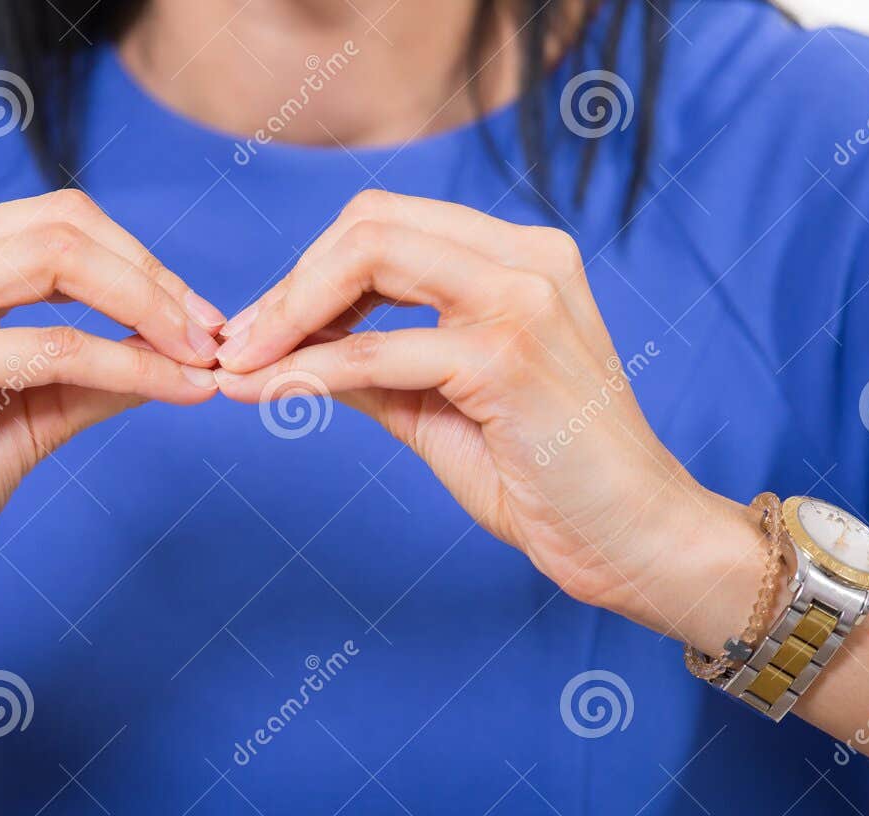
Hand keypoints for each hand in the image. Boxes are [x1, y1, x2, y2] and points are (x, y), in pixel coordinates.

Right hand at [0, 189, 222, 627]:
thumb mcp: (24, 418)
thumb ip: (88, 378)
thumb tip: (175, 356)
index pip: (56, 222)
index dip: (140, 262)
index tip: (197, 318)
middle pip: (64, 223)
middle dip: (155, 276)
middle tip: (212, 335)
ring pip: (60, 262)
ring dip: (149, 306)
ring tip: (202, 357)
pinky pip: (52, 347)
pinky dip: (125, 363)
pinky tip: (169, 388)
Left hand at [211, 191, 761, 646]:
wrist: (631, 538)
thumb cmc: (543, 477)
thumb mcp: (438, 407)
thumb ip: (373, 369)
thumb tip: (288, 353)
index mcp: (517, 258)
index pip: (386, 222)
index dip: (309, 270)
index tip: (261, 330)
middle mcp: (526, 258)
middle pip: (369, 223)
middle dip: (287, 284)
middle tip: (238, 346)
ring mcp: (522, 299)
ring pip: (368, 259)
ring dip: (285, 317)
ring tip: (237, 366)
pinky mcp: (507, 356)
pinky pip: (376, 351)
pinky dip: (308, 371)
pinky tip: (267, 396)